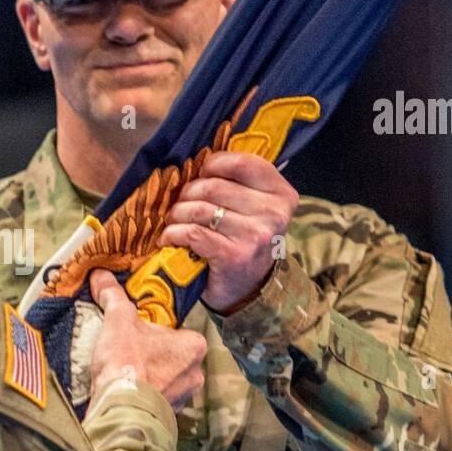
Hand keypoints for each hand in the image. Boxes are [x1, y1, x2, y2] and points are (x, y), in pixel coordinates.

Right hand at [89, 270, 206, 410]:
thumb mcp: (118, 320)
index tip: (137, 332)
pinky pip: (156, 399)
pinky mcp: (168, 416)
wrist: (119, 408)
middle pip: (172, 356)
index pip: (178, 331)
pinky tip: (124, 390)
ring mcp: (183, 397)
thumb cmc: (128, 363)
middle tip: (128, 350)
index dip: (155, 330)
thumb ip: (113, 295)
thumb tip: (102, 276)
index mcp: (194, 346)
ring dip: (148, 376)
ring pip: (166, 379)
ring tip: (123, 371)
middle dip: (152, 354)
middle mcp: (196, 373)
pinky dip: (143, 395)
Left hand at [158, 151, 299, 313]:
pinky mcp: (233, 256)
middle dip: (188, 193)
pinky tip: (169, 237)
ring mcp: (255, 236)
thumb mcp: (255, 209)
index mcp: (282, 195)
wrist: (248, 290)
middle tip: (180, 203)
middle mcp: (273, 214)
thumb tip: (200, 159)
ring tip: (174, 221)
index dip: (214, 164)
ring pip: (199, 209)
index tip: (202, 174)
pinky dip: (174, 233)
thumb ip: (239, 183)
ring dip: (177, 214)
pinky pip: (192, 233)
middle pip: (214, 186)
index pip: (242, 163)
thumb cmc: (245, 242)